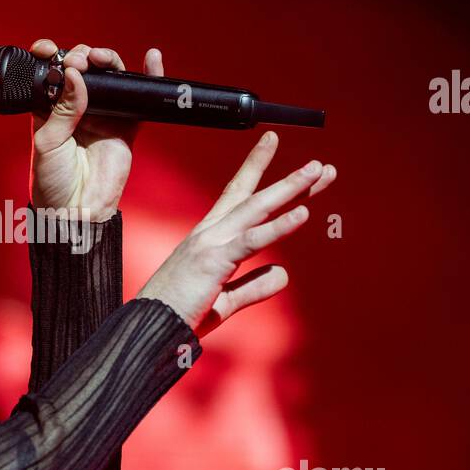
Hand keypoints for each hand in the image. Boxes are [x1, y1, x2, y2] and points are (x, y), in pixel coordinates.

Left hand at [28, 39, 163, 222]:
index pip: (54, 72)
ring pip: (109, 77)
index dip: (52, 56)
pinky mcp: (126, 125)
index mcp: (51, 107)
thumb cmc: (52, 180)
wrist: (75, 210)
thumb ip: (63, 108)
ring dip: (107, 60)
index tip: (48, 49)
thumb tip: (75, 74)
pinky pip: (138, 98)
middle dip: (81, 56)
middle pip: (84, 69)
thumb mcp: (48, 141)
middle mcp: (77, 107)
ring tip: (100, 58)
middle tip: (78, 60)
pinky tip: (151, 58)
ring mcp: (103, 114)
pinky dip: (147, 77)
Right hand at [136, 131, 337, 337]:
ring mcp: (211, 243)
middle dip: (288, 180)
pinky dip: (279, 226)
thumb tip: (282, 274)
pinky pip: (252, 240)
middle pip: (255, 197)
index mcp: (209, 238)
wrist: (150, 328)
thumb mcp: (224, 300)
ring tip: (318, 171)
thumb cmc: (178, 314)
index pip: (236, 194)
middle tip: (319, 165)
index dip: (255, 166)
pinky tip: (303, 213)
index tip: (272, 142)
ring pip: (257, 209)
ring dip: (289, 188)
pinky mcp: (214, 260)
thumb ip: (253, 286)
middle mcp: (210, 232)